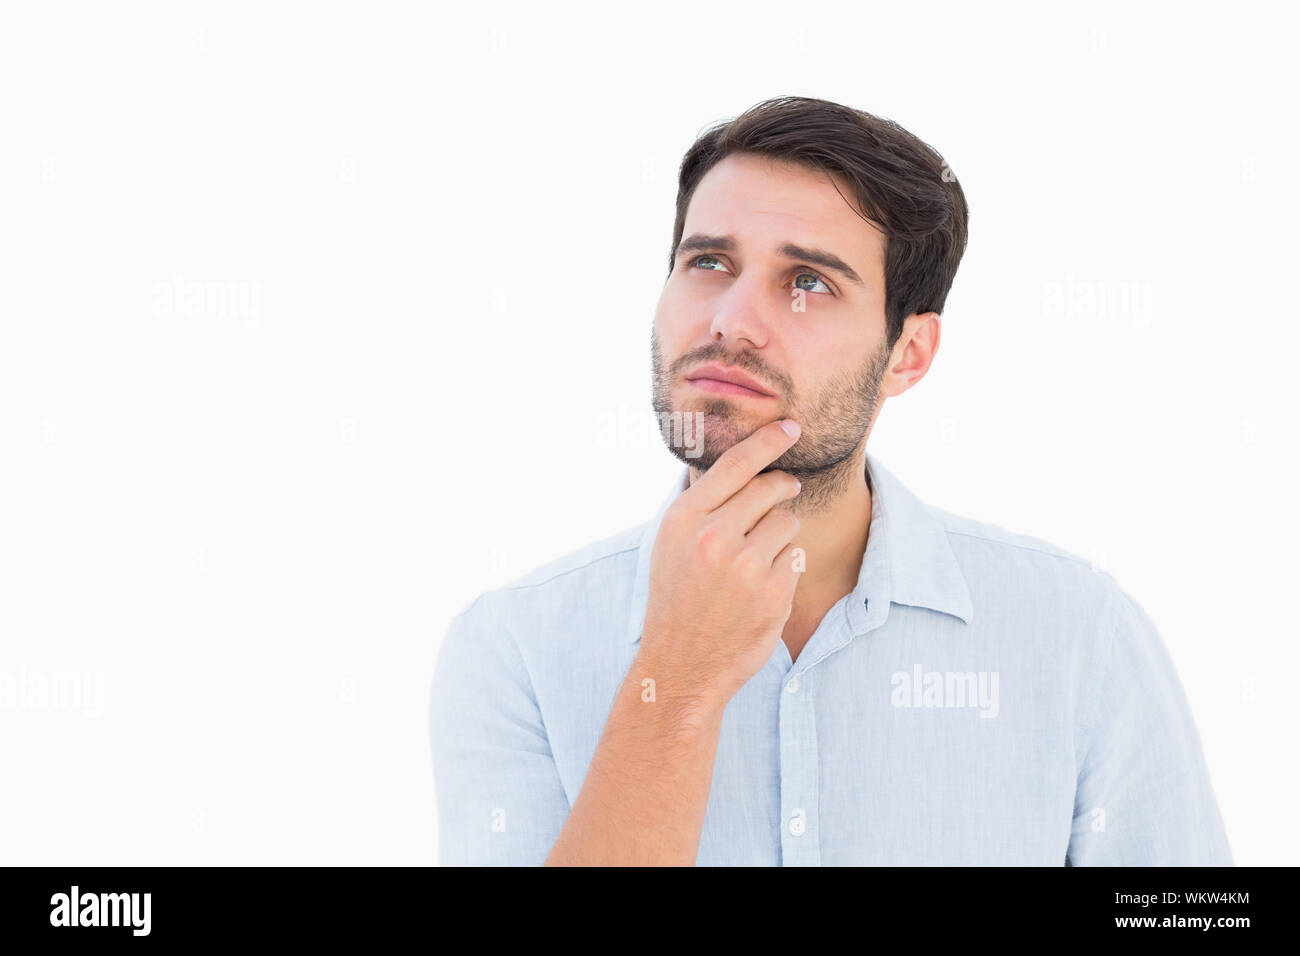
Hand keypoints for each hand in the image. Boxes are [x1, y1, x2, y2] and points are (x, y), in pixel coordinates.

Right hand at [639, 418, 804, 708]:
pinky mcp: (773, 592)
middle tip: (785, 490)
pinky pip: (794, 557)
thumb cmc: (677, 598)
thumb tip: (743, 462)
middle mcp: (713, 536)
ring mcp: (745, 565)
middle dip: (783, 488)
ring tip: (755, 560)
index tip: (791, 427)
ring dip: (780, 534)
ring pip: (787, 522)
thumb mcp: (671, 543)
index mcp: (684, 518)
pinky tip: (761, 587)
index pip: (735, 464)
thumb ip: (702, 505)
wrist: (681, 664)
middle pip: (770, 488)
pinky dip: (784, 567)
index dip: (768, 441)